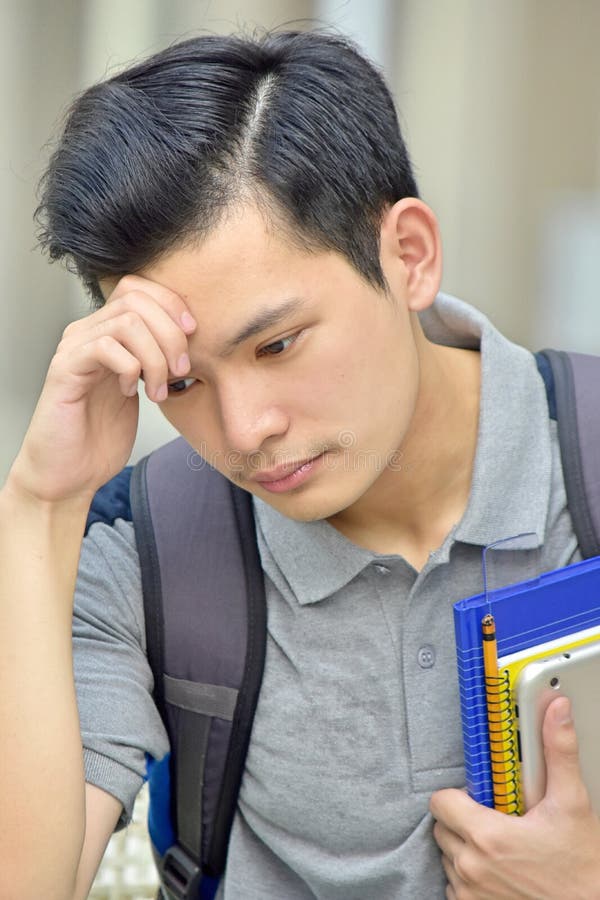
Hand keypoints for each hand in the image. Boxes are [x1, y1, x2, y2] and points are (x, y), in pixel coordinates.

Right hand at [8, 275, 195, 504]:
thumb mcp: (143, 387)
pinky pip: (105, 347)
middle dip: (171, 333)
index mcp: (106, 331)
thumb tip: (192, 337)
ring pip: (127, 322)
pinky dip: (130, 368)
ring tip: (158, 390)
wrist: (71, 473)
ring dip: (156, 357)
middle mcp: (86, 332)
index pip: (137, 287)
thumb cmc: (103, 434)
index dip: (171, 304)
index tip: (193, 335)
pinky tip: (130, 392)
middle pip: (136, 299)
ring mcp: (73, 349)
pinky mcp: (64, 370)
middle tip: (181, 371)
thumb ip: (157, 357)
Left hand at [430, 696, 599, 897]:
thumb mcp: (572, 803)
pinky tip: (499, 872)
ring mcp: (471, 894)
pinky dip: (470, 878)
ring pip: (448, 857)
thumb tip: (556, 709)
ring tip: (501, 848)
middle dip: (462, 820)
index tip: (479, 797)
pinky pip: (454, 886)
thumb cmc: (581, 865)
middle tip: (495, 820)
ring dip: (466, 849)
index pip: (441, 802)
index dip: (458, 795)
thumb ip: (558, 751)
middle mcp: (472, 867)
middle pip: (442, 828)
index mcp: (488, 836)